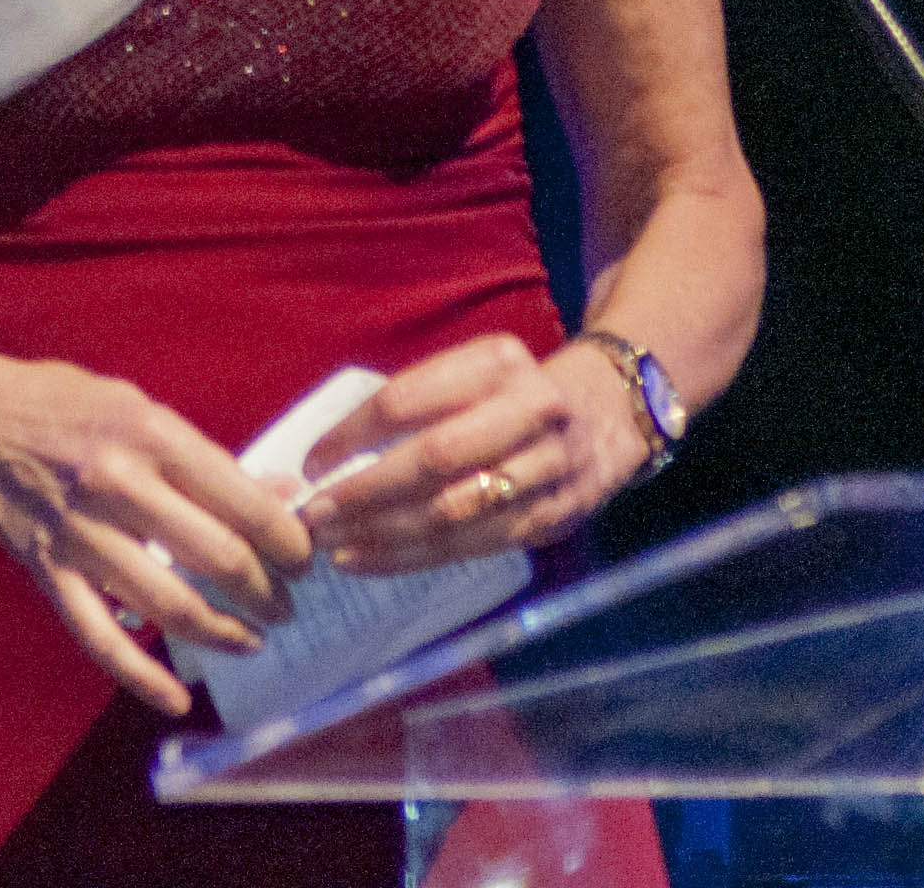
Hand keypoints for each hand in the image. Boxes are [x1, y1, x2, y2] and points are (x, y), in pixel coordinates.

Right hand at [0, 324, 312, 717]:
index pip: (239, 499)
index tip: (306, 556)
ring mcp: (79, 535)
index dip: (285, 538)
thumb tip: (275, 492)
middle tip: (288, 603)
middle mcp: (117, 485)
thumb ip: (202, 454)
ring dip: (223, 632)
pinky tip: (178, 698)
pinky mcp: (48, 571)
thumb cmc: (57, 402)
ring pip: (168, 604)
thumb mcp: (134, 404)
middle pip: (215, 558)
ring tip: (254, 639)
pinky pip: (100, 638)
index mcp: (147, 434)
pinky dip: (141, 676)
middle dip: (266, 591)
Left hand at [292, 335, 647, 573]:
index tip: (312, 462)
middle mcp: (531, 410)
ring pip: (454, 512)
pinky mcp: (553, 518)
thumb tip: (331, 454)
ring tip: (334, 547)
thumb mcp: (477, 370)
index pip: (409, 398)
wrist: (611, 413)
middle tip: (314, 516)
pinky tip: (370, 560)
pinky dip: (414, 558)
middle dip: (366, 492)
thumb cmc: (514, 393)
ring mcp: (549, 468)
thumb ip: (418, 400)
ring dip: (385, 535)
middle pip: (434, 457)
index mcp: (497, 362)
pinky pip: (474, 546)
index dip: (353, 432)